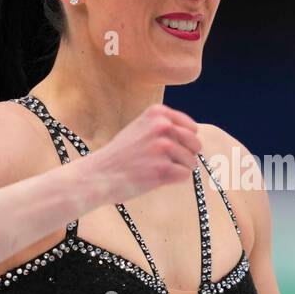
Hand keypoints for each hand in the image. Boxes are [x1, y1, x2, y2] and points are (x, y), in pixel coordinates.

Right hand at [85, 104, 201, 202]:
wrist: (99, 174)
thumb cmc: (121, 155)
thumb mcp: (141, 128)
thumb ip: (165, 127)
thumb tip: (195, 136)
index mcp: (158, 113)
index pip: (192, 128)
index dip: (183, 142)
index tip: (165, 150)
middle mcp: (162, 126)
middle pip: (195, 144)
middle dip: (184, 156)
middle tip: (161, 162)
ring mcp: (163, 147)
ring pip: (191, 161)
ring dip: (177, 169)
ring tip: (155, 169)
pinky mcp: (163, 169)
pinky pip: (185, 175)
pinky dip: (173, 180)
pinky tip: (155, 178)